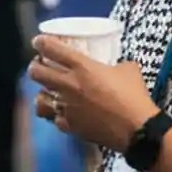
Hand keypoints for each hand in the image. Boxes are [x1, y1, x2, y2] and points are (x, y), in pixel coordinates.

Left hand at [28, 35, 159, 152]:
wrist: (137, 129)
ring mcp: (66, 107)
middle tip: (40, 66)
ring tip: (48, 92)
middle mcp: (68, 85)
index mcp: (82, 66)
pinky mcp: (70, 126)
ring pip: (39, 98)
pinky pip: (54, 118)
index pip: (51, 49)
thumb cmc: (134, 96)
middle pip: (36, 72)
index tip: (39, 42)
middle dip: (34, 67)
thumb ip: (116, 64)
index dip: (41, 43)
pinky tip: (64, 113)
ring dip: (42, 92)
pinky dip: (57, 115)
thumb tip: (115, 66)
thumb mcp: (128, 70)